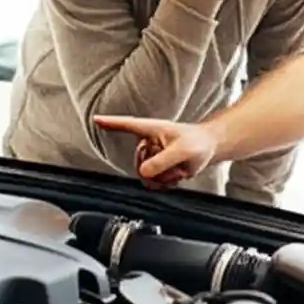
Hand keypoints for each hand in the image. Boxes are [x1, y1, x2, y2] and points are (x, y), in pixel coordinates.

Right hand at [94, 115, 218, 186]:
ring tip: (179, 168)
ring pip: (147, 177)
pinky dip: (167, 183)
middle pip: (139, 165)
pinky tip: (177, 174)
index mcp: (151, 130)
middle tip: (176, 165)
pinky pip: (154, 184)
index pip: (127, 126)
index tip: (96, 120)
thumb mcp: (182, 151)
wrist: (207, 150)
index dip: (111, 123)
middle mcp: (147, 143)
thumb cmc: (197, 142)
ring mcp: (151, 157)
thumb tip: (143, 173)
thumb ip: (162, 162)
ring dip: (165, 177)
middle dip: (158, 171)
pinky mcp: (156, 169)